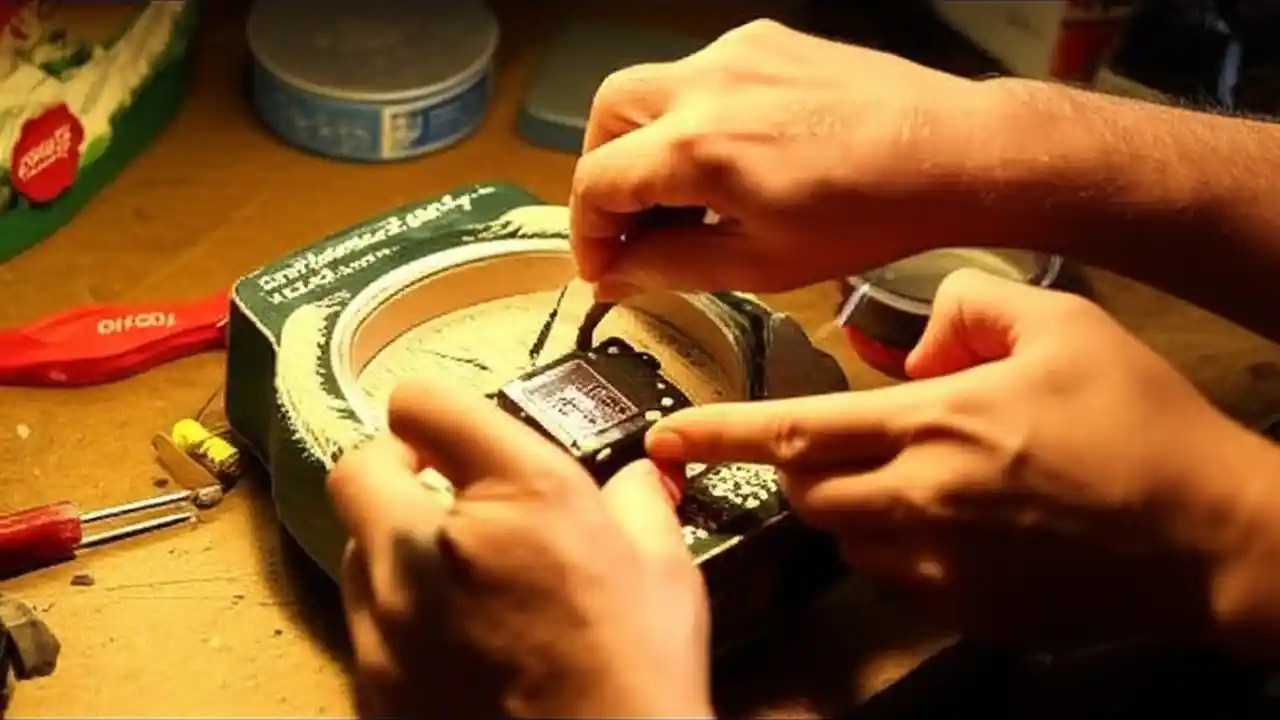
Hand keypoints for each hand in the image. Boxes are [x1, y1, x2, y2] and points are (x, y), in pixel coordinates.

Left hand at [327, 377, 711, 718]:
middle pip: (360, 468)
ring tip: (448, 568)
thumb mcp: (664, 572)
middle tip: (433, 485)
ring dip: (392, 540)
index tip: (448, 428)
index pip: (423, 401)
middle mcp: (435, 544)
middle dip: (392, 466)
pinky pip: (363, 618)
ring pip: (355, 546)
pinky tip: (448, 633)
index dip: (433, 406)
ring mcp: (392, 616)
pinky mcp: (372, 676)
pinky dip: (394, 608)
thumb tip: (638, 479)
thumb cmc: (637, 680)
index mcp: (517, 496)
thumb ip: (638, 504)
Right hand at [570, 19, 1021, 295]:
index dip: (589, 235)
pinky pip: (701, 75)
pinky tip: (730, 159)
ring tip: (682, 197)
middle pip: (605, 118)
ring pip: (649, 89)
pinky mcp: (768, 40)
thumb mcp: (758, 264)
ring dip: (643, 142)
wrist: (949, 153)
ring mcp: (737, 52)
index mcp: (696, 148)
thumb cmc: (867, 216)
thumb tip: (615, 276)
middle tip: (630, 225)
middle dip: (604, 174)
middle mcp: (704, 84)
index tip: (604, 268)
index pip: (597, 183)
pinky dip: (691, 116)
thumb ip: (669, 267)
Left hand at [644, 270, 1279, 652]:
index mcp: (935, 428)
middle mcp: (921, 504)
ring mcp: (939, 568)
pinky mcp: (964, 611)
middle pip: (805, 489)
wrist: (1214, 536)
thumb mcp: (1062, 324)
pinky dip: (895, 541)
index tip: (664, 436)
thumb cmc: (1143, 427)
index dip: (718, 434)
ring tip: (913, 471)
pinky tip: (953, 518)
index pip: (794, 431)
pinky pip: (892, 575)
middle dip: (798, 460)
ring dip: (850, 499)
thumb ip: (967, 307)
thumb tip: (914, 342)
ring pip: (843, 535)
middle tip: (836, 434)